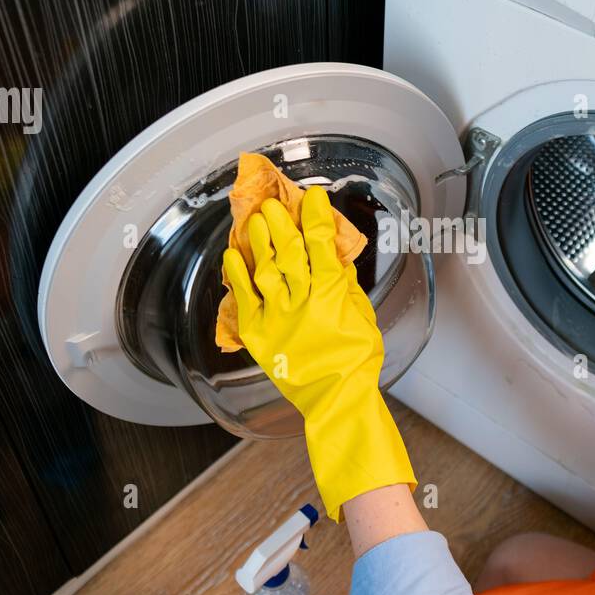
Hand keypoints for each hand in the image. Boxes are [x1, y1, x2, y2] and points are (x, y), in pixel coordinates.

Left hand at [222, 186, 414, 521]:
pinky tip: (232, 256)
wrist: (337, 397)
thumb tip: (336, 255)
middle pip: (289, 250)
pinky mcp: (259, 333)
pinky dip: (237, 276)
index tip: (312, 197)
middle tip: (274, 202)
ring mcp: (278, 315)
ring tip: (255, 220)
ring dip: (259, 241)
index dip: (316, 215)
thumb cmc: (356, 361)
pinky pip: (243, 299)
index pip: (322, 243)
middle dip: (282, 222)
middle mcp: (303, 299)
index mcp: (332, 292)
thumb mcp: (362, 314)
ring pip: (265, 268)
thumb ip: (347, 284)